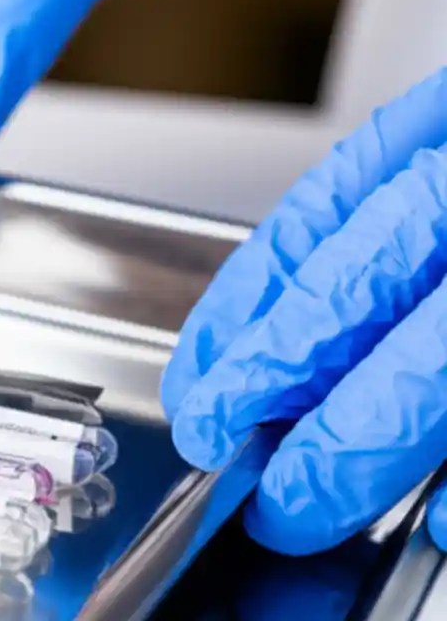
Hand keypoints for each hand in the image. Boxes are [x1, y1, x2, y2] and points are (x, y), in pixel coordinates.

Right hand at [163, 67, 446, 554]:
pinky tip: (250, 295)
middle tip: (224, 450)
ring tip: (206, 381)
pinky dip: (282, 240)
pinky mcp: (443, 113)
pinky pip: (342, 174)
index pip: (427, 377)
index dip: (340, 452)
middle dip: (267, 386)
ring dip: (248, 315)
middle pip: (356, 295)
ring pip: (330, 227)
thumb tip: (442, 516)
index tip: (296, 506)